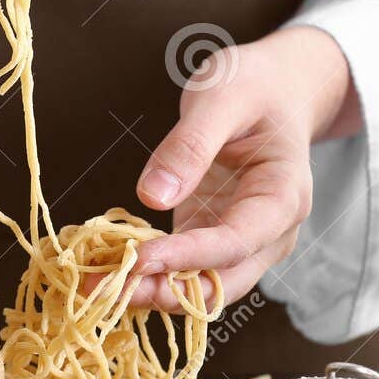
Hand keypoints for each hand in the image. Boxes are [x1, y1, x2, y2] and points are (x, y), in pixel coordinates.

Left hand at [129, 27, 359, 310]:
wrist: (278, 91)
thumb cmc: (255, 86)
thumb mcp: (222, 96)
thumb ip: (190, 145)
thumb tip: (152, 196)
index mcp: (283, 197)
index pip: (236, 241)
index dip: (188, 257)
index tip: (139, 261)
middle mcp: (271, 233)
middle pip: (222, 282)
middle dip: (164, 292)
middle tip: (104, 290)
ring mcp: (245, 242)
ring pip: (202, 287)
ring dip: (151, 292)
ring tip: (95, 285)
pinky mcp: (215, 240)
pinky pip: (186, 270)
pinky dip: (150, 276)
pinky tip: (109, 271)